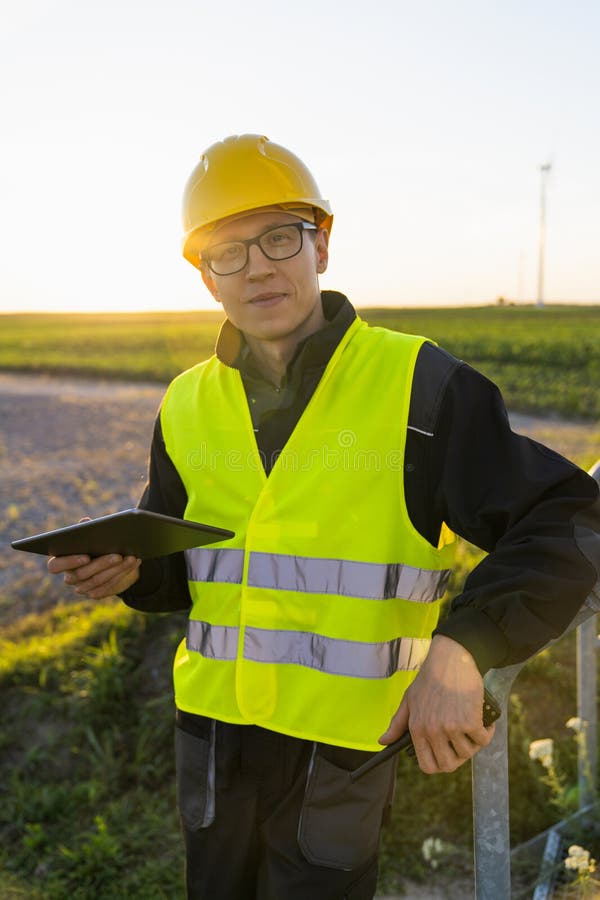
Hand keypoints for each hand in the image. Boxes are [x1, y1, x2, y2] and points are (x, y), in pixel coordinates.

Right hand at [46, 515, 140, 598]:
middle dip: (101, 564)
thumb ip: (86, 530)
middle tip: (118, 555)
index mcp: (60, 561)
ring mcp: (81, 587)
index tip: (87, 556)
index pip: (55, 566)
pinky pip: (108, 587)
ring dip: (116, 569)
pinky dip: (123, 574)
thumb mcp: (91, 535)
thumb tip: (85, 522)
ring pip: (97, 581)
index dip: (69, 562)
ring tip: (131, 557)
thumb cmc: (96, 543)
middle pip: (81, 574)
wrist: (111, 560)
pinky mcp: (95, 593)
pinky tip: (134, 562)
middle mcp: (69, 576)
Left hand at [378, 635, 494, 773]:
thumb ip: (397, 724)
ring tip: (473, 728)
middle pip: (449, 765)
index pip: (427, 765)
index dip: (439, 764)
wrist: (450, 659)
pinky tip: (485, 723)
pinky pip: (483, 739)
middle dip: (458, 757)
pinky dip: (487, 733)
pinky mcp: (470, 721)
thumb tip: (383, 741)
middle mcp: (433, 731)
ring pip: (468, 753)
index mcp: (417, 729)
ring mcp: (452, 727)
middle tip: (463, 743)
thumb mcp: (409, 700)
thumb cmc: (429, 679)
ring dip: (473, 743)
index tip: (446, 755)